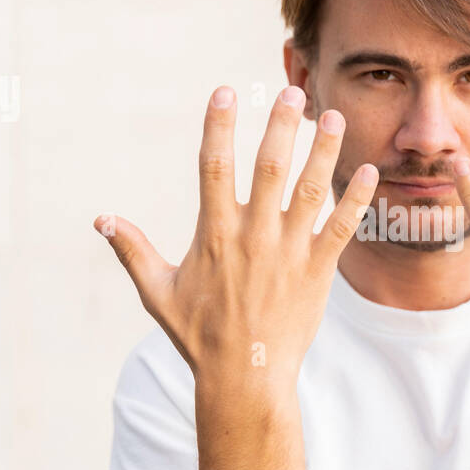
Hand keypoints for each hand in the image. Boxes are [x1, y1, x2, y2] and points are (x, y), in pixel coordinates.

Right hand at [94, 85, 377, 394]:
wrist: (244, 378)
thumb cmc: (199, 336)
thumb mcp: (158, 292)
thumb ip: (133, 251)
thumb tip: (101, 220)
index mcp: (215, 233)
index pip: (214, 166)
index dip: (219, 126)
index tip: (225, 92)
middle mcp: (253, 235)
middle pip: (269, 167)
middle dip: (281, 125)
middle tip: (291, 92)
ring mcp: (289, 252)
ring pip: (310, 190)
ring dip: (323, 151)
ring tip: (333, 117)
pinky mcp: (317, 271)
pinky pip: (340, 228)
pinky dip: (356, 199)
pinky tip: (368, 171)